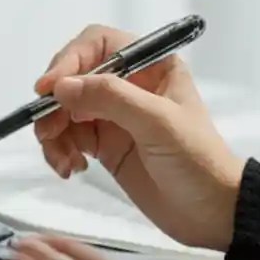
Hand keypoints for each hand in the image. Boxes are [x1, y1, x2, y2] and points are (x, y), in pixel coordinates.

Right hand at [34, 24, 244, 250]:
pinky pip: (68, 137)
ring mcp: (115, 116)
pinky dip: (59, 150)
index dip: (69, 61)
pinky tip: (70, 167)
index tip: (49, 88)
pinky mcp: (105, 145)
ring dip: (53, 131)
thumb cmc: (200, 163)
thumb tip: (62, 86)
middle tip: (48, 129)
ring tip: (62, 158)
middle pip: (73, 77)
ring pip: (65, 109)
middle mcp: (130, 86)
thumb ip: (110, 98)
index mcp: (151, 66)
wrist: (212, 214)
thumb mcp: (158, 123)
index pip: (97, 46)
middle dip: (55, 103)